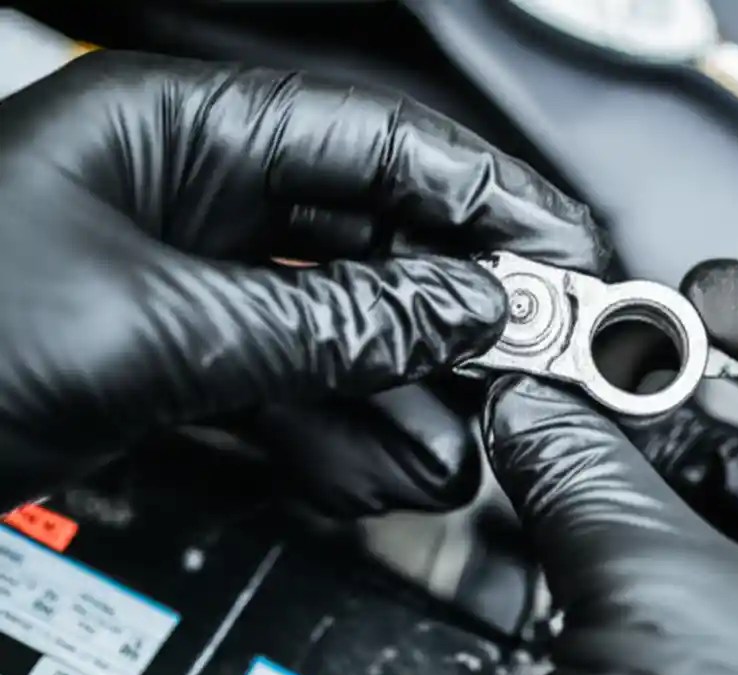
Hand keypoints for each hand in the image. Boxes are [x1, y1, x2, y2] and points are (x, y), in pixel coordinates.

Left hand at [0, 51, 607, 512]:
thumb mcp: (161, 326)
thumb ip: (335, 324)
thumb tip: (461, 311)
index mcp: (182, 129)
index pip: (383, 142)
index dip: (491, 202)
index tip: (563, 260)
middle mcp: (191, 192)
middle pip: (372, 239)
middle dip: (456, 313)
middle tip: (529, 364)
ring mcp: (182, 280)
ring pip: (336, 324)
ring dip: (404, 392)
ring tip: (455, 448)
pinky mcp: (166, 358)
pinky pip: (283, 385)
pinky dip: (334, 432)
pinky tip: (377, 470)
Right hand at [483, 260, 737, 674]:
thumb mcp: (649, 602)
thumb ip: (586, 476)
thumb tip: (537, 408)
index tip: (709, 294)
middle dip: (719, 390)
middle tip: (639, 351)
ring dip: (672, 465)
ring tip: (587, 426)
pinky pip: (735, 586)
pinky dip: (662, 537)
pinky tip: (590, 509)